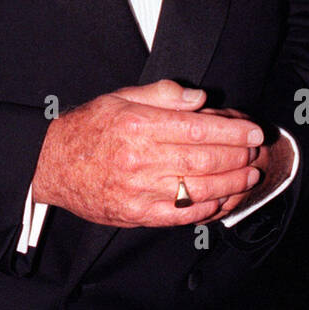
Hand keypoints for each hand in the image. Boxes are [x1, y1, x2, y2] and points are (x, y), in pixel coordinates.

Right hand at [31, 78, 264, 227]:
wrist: (52, 164)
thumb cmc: (88, 129)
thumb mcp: (120, 97)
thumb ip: (162, 95)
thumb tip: (200, 99)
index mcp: (138, 125)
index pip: (197, 128)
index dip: (232, 131)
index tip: (253, 131)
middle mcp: (140, 159)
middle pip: (203, 160)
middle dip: (237, 156)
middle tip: (255, 152)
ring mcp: (138, 190)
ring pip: (197, 189)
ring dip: (230, 184)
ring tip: (248, 176)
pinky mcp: (136, 213)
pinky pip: (179, 214)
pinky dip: (206, 208)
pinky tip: (222, 200)